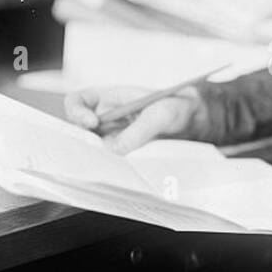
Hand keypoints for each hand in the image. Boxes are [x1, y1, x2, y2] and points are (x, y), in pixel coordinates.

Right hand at [63, 84, 206, 154]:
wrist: (194, 123)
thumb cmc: (177, 107)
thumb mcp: (162, 114)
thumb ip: (140, 129)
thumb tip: (116, 149)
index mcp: (109, 99)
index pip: (78, 101)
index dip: (77, 111)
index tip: (91, 122)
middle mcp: (106, 119)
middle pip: (79, 130)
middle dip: (83, 141)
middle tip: (99, 151)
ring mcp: (113, 138)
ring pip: (93, 149)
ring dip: (98, 157)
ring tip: (113, 164)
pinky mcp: (123, 155)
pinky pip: (109, 162)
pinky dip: (112, 167)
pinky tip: (122, 172)